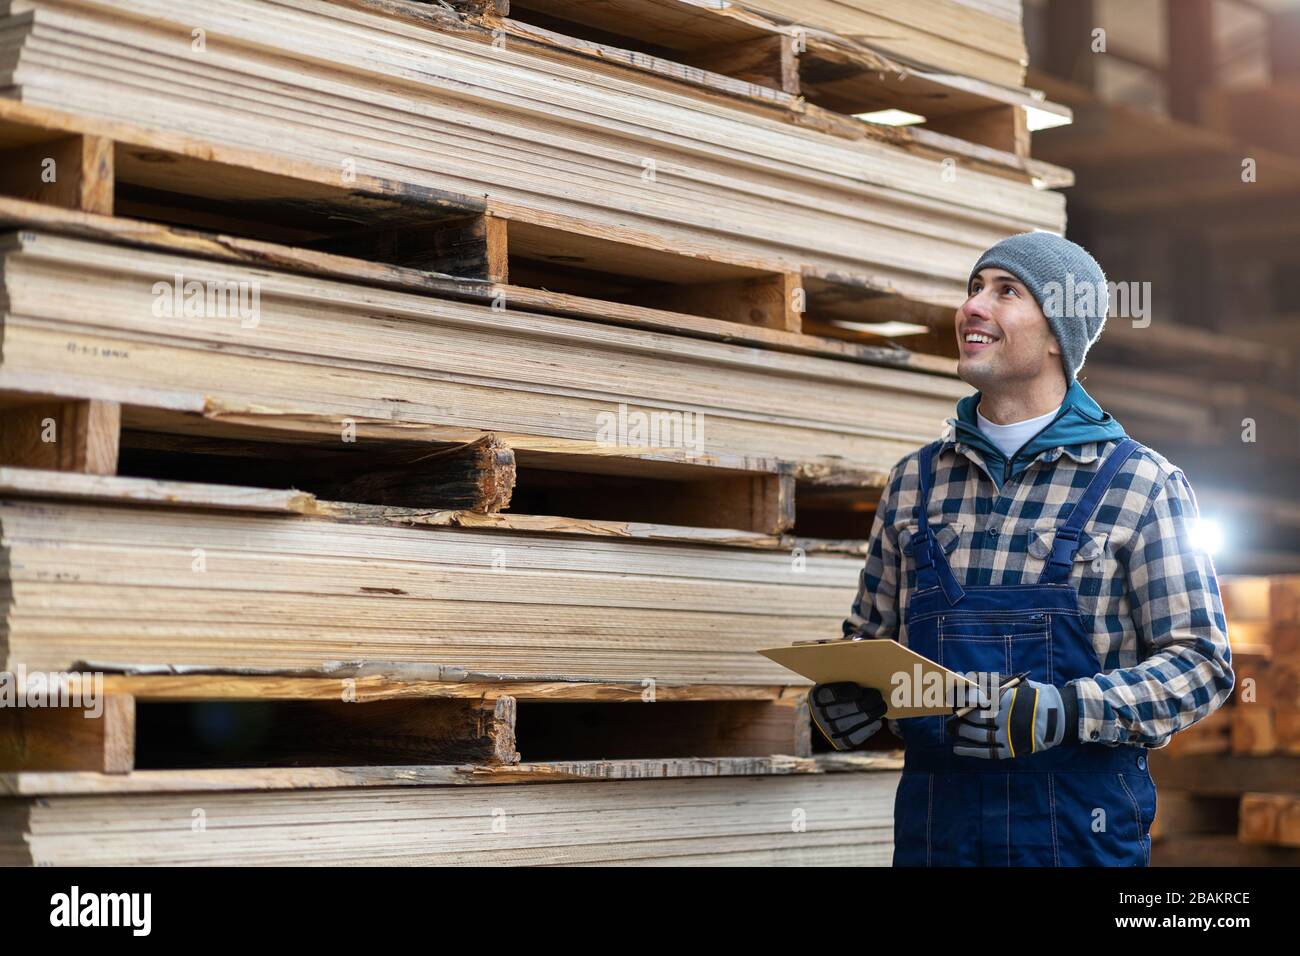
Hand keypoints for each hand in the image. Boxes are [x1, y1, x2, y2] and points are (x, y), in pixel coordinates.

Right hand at [810, 682, 886, 750]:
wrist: (842, 706)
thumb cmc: (846, 687)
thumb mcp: (842, 678)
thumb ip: (849, 675)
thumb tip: (866, 668)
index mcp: (816, 696)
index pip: (827, 695)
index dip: (842, 693)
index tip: (858, 689)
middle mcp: (818, 716)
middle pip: (839, 711)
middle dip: (860, 705)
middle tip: (877, 696)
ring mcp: (828, 731)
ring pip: (848, 725)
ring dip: (868, 716)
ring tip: (881, 706)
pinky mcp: (839, 743)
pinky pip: (853, 738)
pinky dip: (866, 730)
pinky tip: (876, 721)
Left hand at [951, 678, 1079, 758]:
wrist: (1058, 716)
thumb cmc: (1031, 696)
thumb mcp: (1013, 684)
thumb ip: (989, 682)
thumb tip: (963, 678)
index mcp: (1008, 698)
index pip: (976, 698)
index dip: (961, 698)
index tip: (950, 696)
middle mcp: (1007, 717)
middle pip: (975, 716)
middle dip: (960, 715)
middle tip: (951, 713)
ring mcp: (1009, 735)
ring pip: (978, 734)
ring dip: (962, 731)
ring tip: (952, 729)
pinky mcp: (1011, 749)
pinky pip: (987, 752)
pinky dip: (970, 751)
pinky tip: (957, 748)